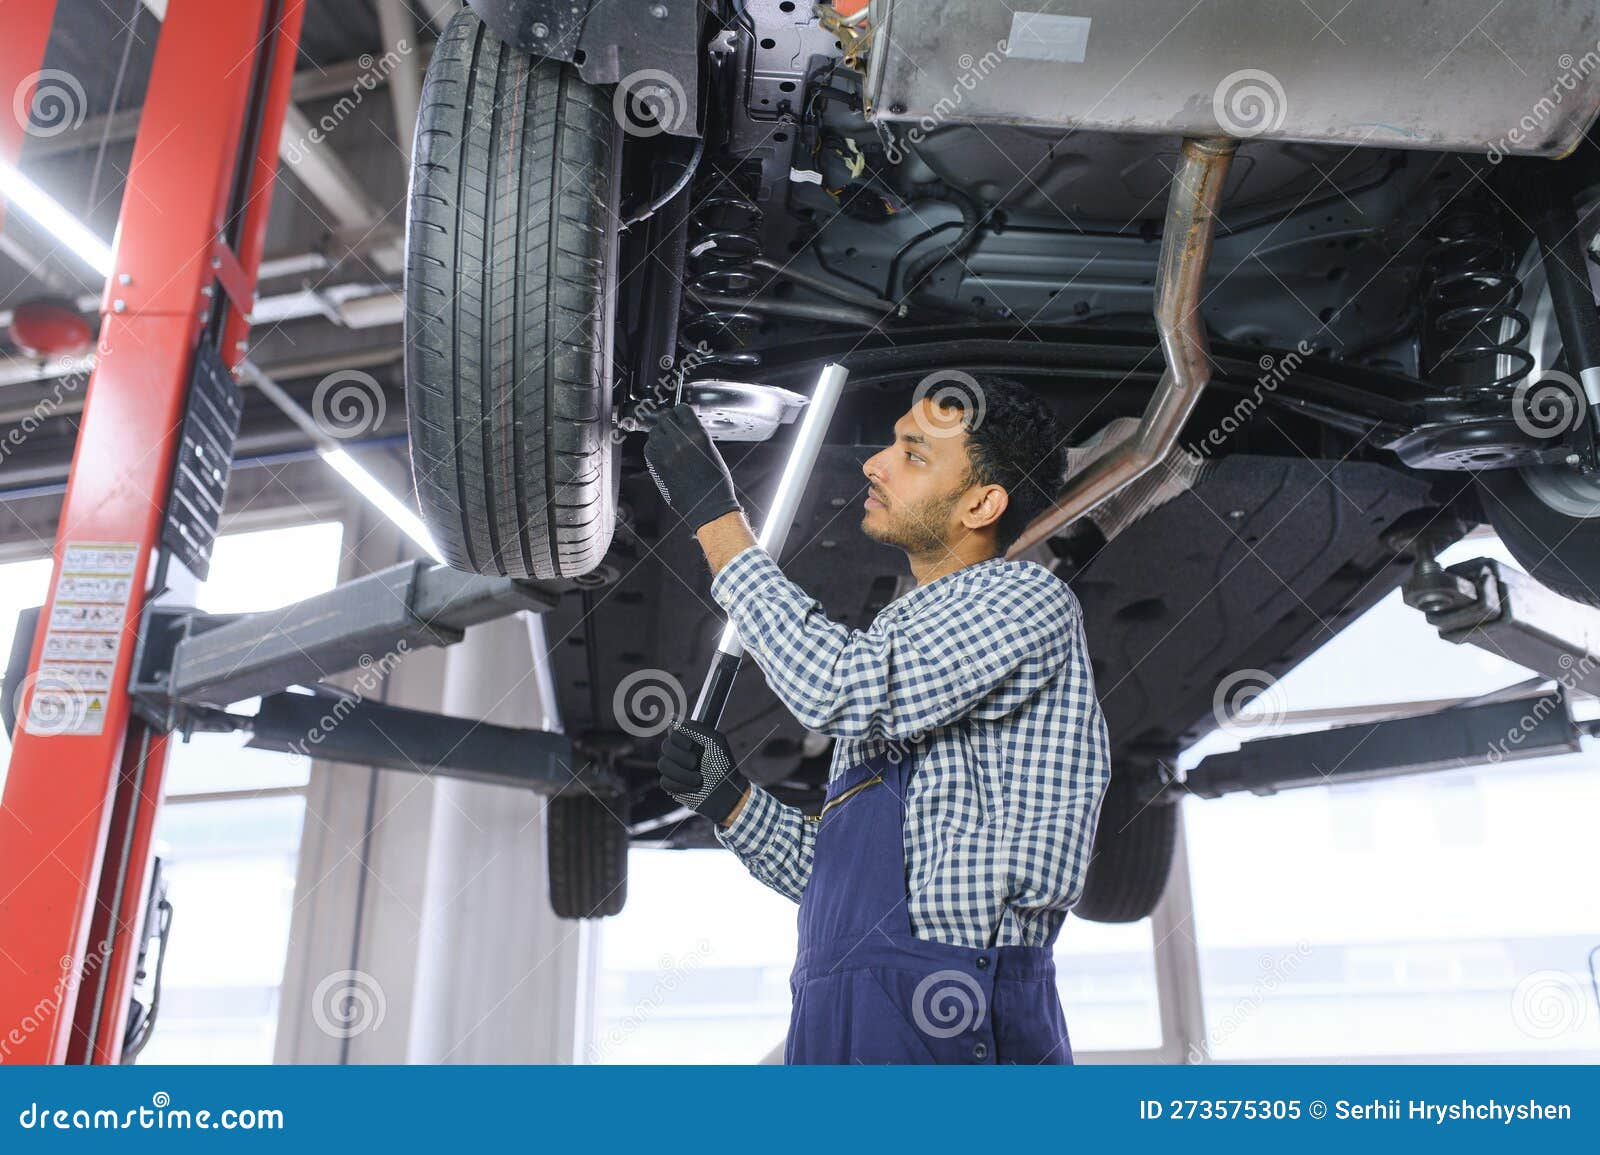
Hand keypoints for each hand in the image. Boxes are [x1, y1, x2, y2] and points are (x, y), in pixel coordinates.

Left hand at [643, 403, 740, 531]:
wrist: (707, 505)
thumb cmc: (714, 481)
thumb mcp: (710, 449)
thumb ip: (694, 434)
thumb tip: (682, 424)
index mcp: (697, 434)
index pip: (681, 409)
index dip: (679, 412)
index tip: (679, 416)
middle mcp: (678, 440)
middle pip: (664, 417)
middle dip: (668, 422)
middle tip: (673, 430)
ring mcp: (664, 452)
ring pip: (654, 431)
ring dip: (660, 435)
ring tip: (670, 445)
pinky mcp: (655, 464)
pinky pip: (648, 447)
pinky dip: (654, 448)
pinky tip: (664, 455)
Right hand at [657, 718, 749, 824]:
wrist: (725, 793)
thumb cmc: (723, 766)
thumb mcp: (716, 741)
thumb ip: (697, 728)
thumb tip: (674, 719)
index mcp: (690, 739)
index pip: (673, 730)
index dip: (680, 739)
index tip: (692, 746)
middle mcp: (680, 751)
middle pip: (665, 746)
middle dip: (683, 758)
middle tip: (696, 764)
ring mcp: (674, 768)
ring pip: (663, 764)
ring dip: (683, 774)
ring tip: (699, 780)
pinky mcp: (671, 784)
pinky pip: (664, 781)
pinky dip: (681, 786)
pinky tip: (693, 789)